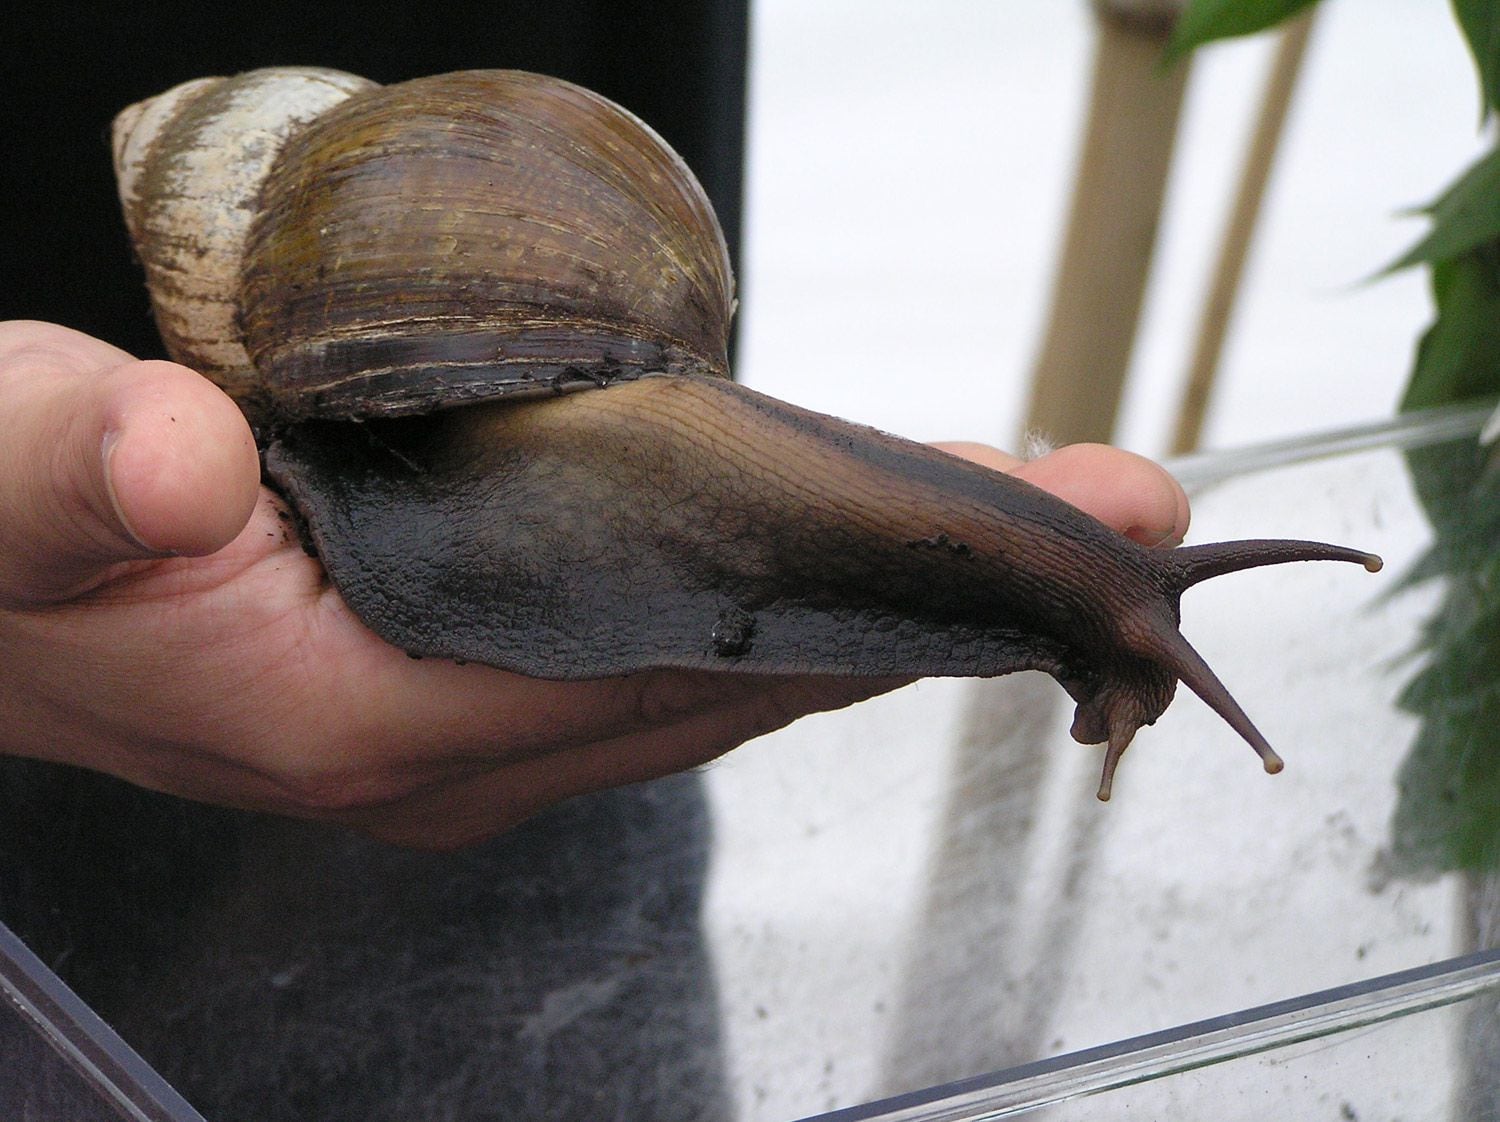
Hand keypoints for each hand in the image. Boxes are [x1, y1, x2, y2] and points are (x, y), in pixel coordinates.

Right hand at [0, 321, 1189, 847]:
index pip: (686, 661)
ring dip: (885, 600)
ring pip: (733, 670)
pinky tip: (861, 560)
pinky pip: (679, 649)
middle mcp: (460, 747)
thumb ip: (63, 474)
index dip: (871, 599)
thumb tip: (166, 456)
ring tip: (1034, 525)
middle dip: (936, 596)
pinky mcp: (473, 677)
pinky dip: (788, 603)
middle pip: (753, 675)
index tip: (1031, 530)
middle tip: (1109, 515)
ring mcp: (479, 724)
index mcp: (374, 715)